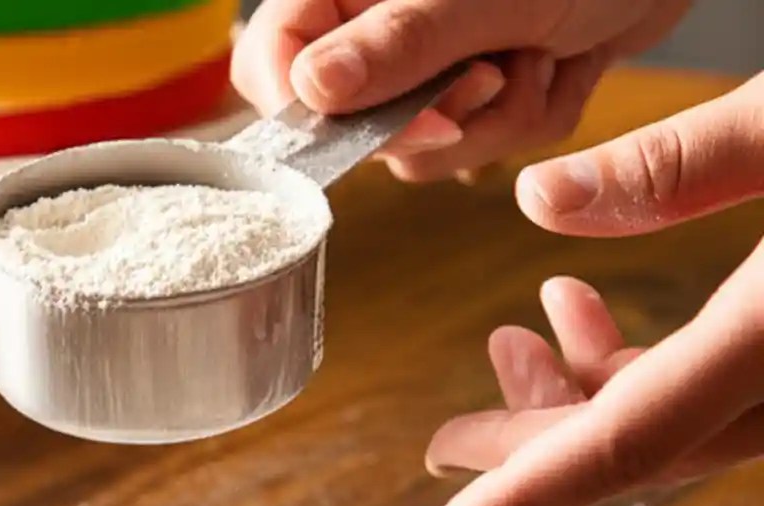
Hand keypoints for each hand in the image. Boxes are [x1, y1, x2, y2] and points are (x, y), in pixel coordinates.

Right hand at [232, 0, 689, 182]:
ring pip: (424, 149)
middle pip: (355, 124)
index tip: (388, 122)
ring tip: (540, 53)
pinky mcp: (474, 92)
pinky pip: (482, 148)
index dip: (312, 110)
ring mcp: (426, 65)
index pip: (271, 63)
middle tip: (493, 70)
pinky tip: (561, 64)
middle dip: (441, 116)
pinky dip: (533, 117)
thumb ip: (400, 42)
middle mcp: (376, 28)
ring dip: (501, 119)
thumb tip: (310, 88)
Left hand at [420, 72, 763, 505]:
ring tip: (512, 343)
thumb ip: (681, 165)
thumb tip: (538, 200)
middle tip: (447, 442)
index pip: (631, 440)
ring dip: (585, 395)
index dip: (525, 501)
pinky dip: (648, 362)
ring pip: (681, 416)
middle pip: (644, 443)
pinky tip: (582, 308)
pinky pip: (724, 383)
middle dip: (535, 445)